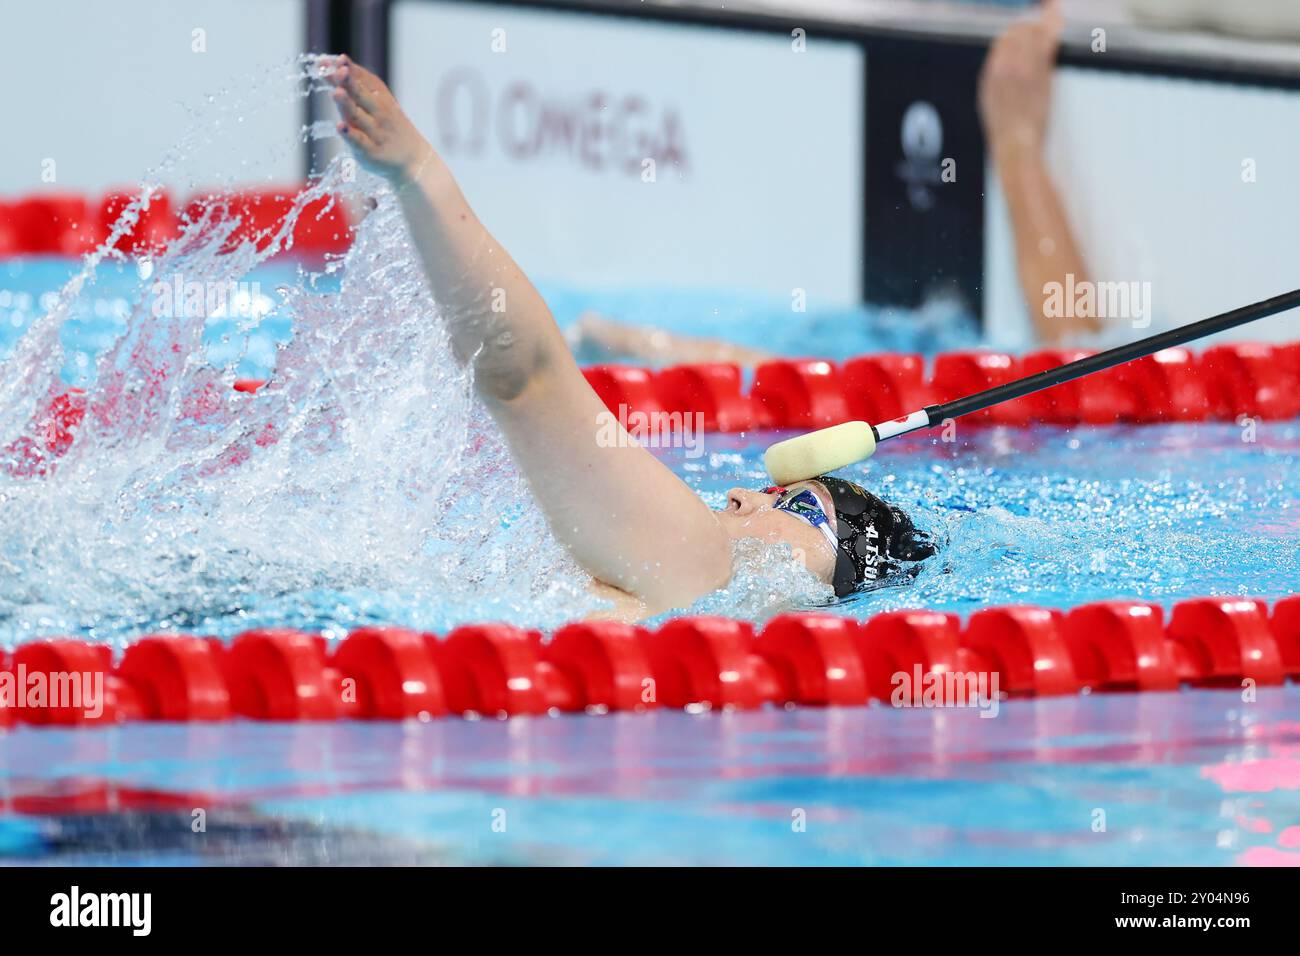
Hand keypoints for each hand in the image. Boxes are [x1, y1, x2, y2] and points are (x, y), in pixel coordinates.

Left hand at [326, 55, 434, 182]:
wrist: (414, 160)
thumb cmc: (388, 128)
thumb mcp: (377, 104)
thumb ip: (352, 86)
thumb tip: (327, 65)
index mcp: (380, 98)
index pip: (365, 80)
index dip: (352, 69)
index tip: (340, 59)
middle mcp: (378, 113)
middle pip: (361, 95)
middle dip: (350, 82)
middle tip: (340, 70)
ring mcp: (374, 132)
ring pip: (358, 116)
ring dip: (347, 104)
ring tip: (336, 92)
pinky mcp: (370, 152)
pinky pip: (359, 141)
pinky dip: (350, 134)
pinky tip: (340, 126)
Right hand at [978, 0, 1063, 160]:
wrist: (1016, 144)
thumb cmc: (1004, 131)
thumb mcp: (989, 103)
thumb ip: (994, 81)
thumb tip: (1000, 68)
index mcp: (990, 74)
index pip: (1002, 40)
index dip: (1015, 32)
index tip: (1026, 31)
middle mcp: (1003, 66)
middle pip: (1017, 31)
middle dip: (1030, 25)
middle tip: (1043, 24)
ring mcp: (1022, 67)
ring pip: (1032, 31)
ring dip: (1043, 24)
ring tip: (1052, 18)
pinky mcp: (1040, 71)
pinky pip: (1047, 39)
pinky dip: (1053, 24)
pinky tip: (1057, 15)